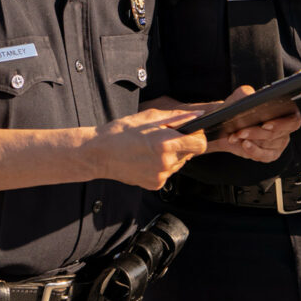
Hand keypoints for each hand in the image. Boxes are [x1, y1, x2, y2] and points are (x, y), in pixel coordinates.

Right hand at [88, 107, 208, 190]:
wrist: (100, 153)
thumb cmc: (122, 132)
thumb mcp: (150, 117)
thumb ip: (178, 117)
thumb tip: (199, 116)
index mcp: (166, 143)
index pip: (200, 145)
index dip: (197, 137)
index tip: (190, 133)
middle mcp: (166, 162)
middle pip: (189, 154)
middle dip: (181, 145)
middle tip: (162, 139)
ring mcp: (161, 175)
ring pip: (178, 164)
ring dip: (171, 156)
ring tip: (151, 149)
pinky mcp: (155, 184)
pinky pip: (167, 173)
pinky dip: (161, 167)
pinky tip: (146, 159)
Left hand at [206, 86, 300, 161]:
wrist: (227, 126)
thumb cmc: (238, 109)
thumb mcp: (240, 97)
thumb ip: (245, 92)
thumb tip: (249, 95)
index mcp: (286, 112)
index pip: (293, 121)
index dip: (281, 124)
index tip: (265, 124)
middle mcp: (285, 129)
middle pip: (275, 134)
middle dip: (256, 132)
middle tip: (241, 131)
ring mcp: (279, 144)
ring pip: (267, 144)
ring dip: (250, 140)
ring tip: (236, 135)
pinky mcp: (270, 155)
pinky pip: (264, 156)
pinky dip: (252, 151)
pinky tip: (244, 145)